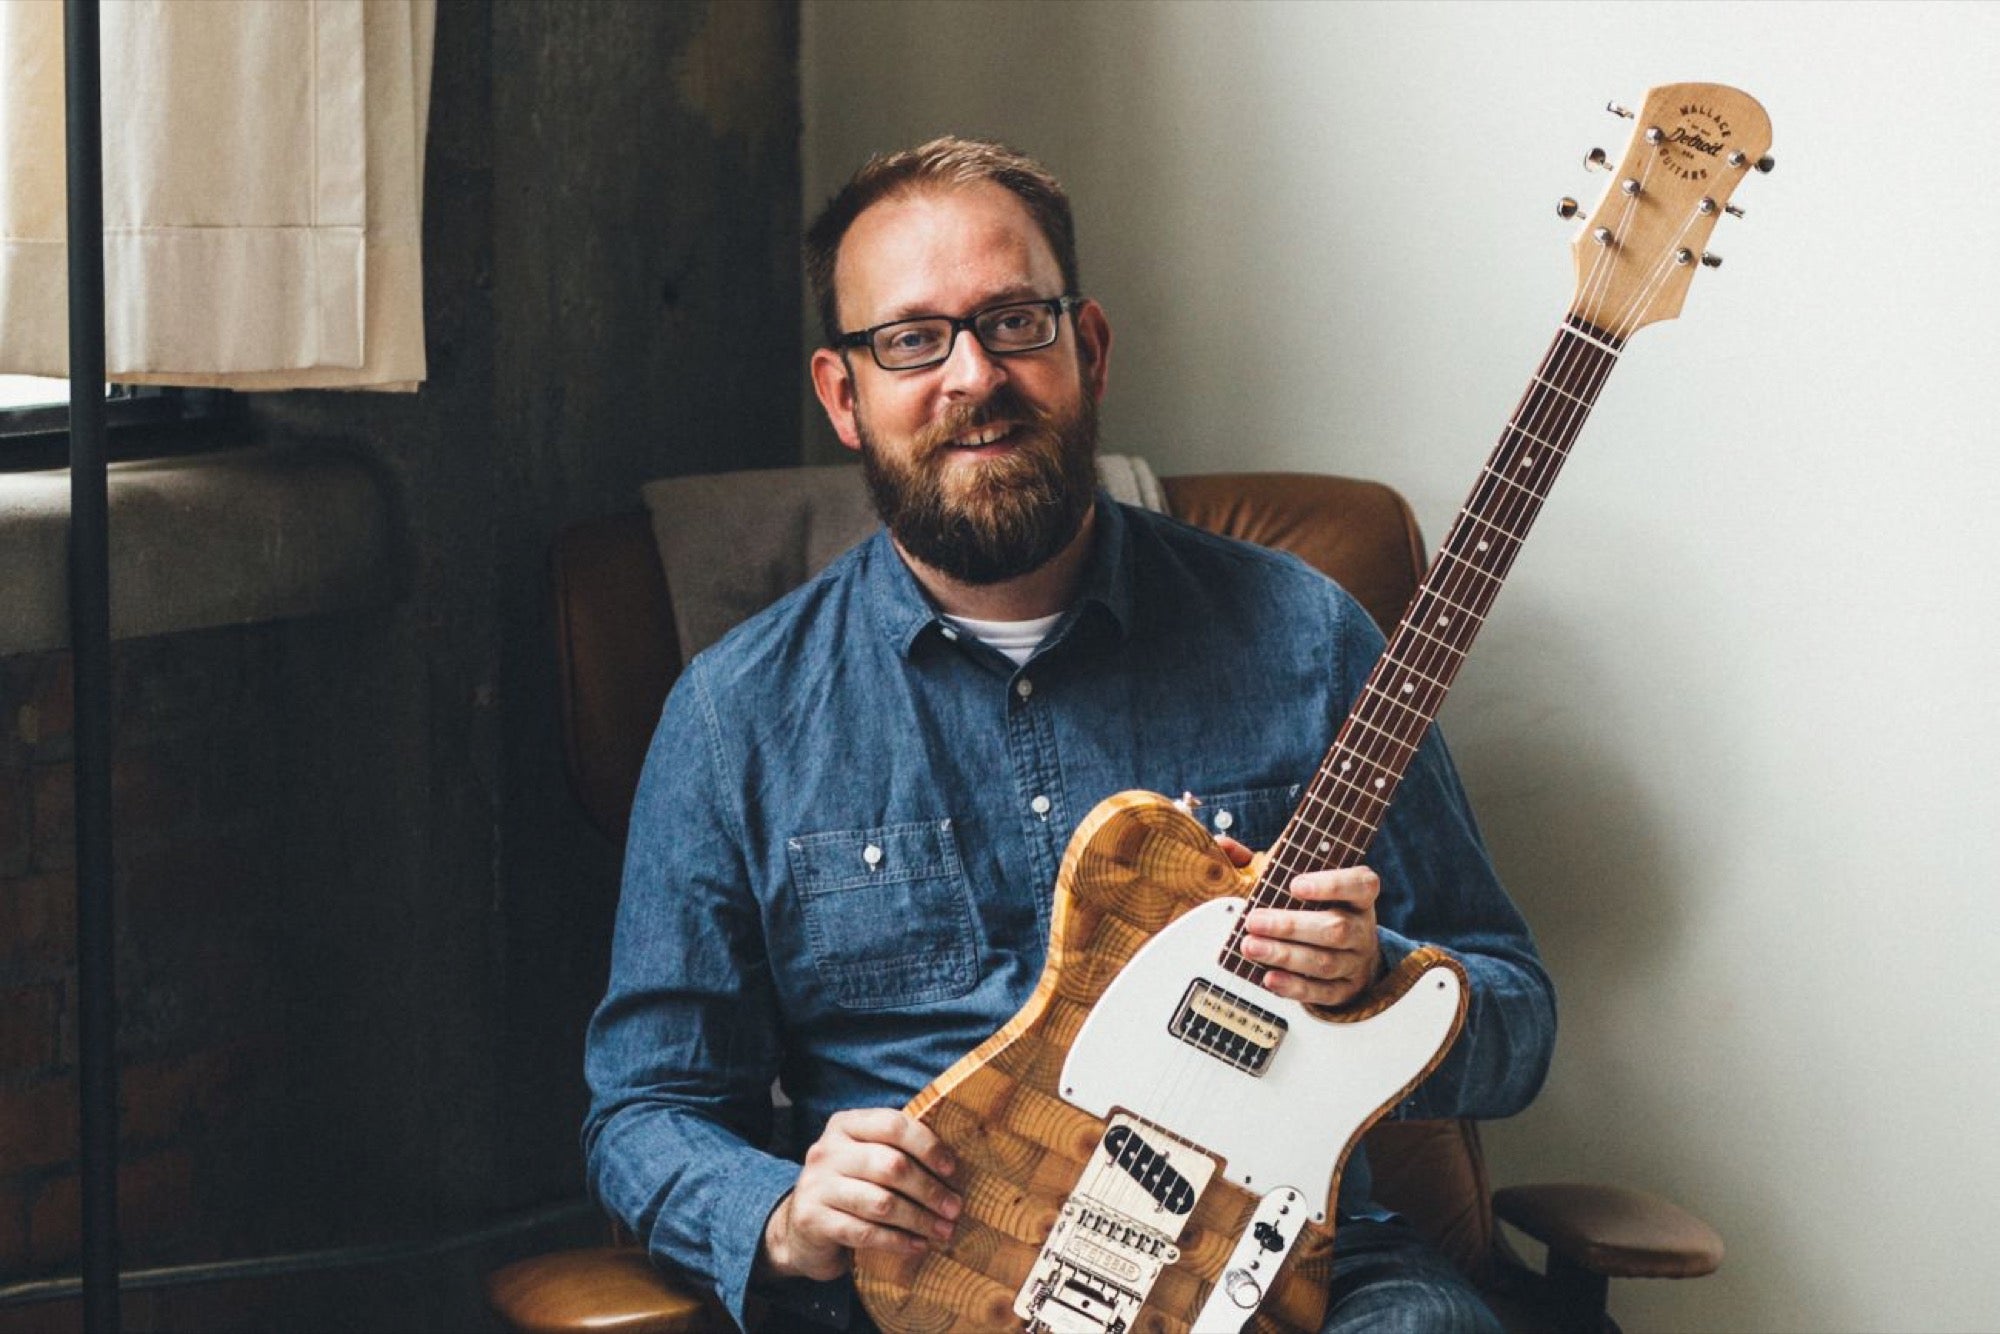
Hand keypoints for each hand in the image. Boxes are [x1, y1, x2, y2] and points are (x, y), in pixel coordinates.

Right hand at [758, 1107, 961, 1281]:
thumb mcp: (866, 1159)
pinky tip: (918, 1245)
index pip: (893, 1124)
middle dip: (930, 1190)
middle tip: (954, 1209)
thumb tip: (954, 1166)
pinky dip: (898, 1241)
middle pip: (892, 1166)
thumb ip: (898, 1151)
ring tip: (943, 1231)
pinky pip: (866, 1232)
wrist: (800, 1228)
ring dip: (919, 1219)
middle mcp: (827, 1150)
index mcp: (845, 1125)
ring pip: (881, 1202)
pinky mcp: (813, 1220)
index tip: (951, 1170)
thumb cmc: (850, 1187)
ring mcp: (816, 1185)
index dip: (927, 1146)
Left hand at [1217, 835, 1383, 1006]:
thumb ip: (1261, 861)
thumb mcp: (1296, 878)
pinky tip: (1269, 978)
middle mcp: (1362, 927)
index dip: (1331, 885)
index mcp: (1358, 894)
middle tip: (1253, 921)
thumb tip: (1224, 844)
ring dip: (1285, 955)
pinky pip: (1322, 992)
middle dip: (1290, 926)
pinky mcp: (1345, 990)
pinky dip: (1294, 987)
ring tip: (1251, 948)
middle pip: (1336, 928)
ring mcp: (1356, 961)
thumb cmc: (1313, 906)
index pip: (1360, 885)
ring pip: (1326, 962)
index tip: (1295, 885)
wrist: (1347, 952)